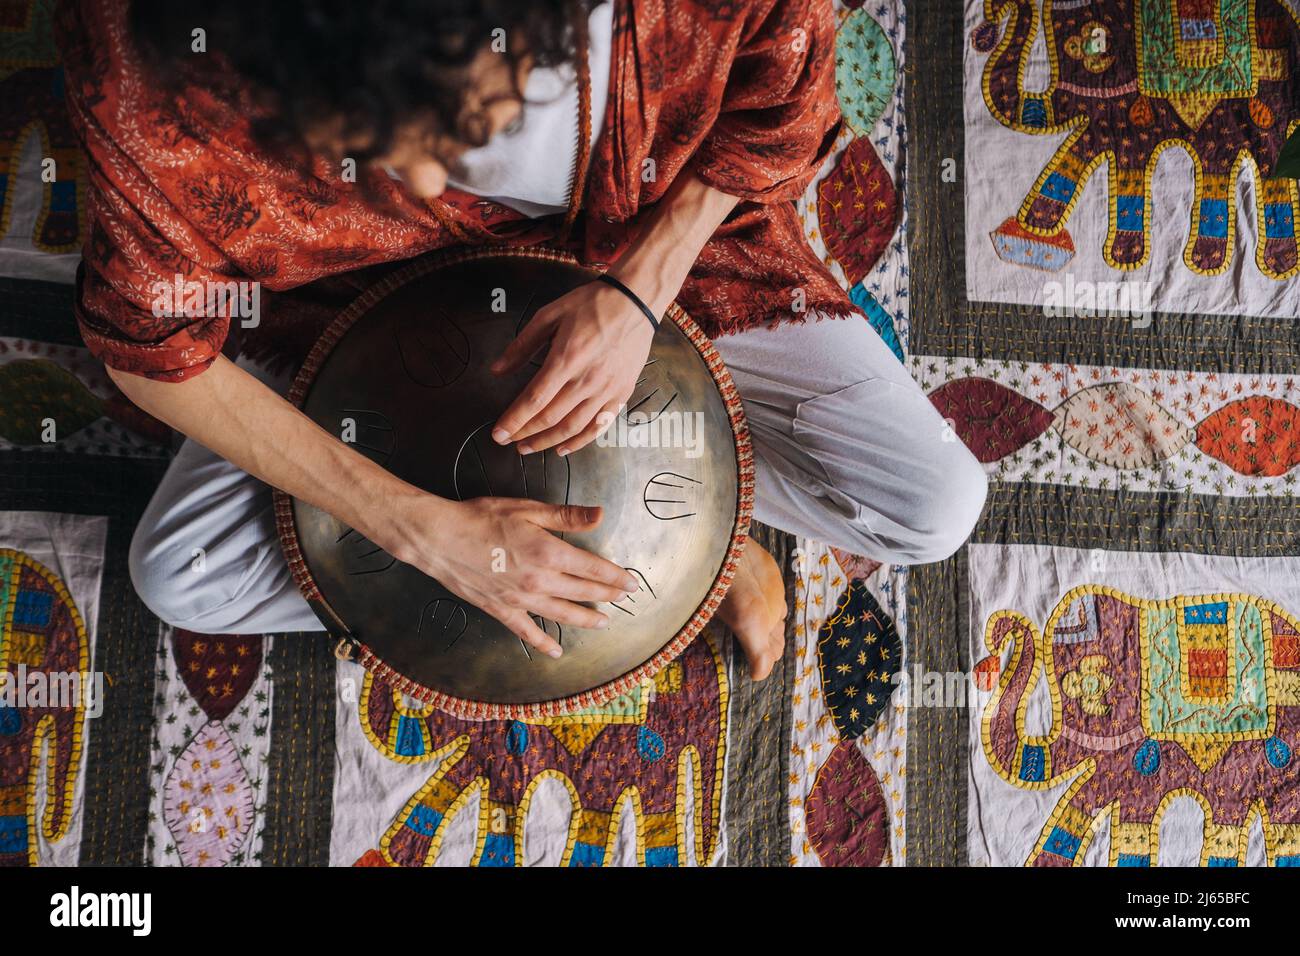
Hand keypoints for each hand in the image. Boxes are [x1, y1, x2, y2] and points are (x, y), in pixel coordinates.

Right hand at [386, 495, 640, 657]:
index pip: (593, 569)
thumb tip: (600, 515)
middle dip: (607, 596)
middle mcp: (540, 580)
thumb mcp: (527, 509)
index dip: (615, 577)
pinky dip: (543, 642)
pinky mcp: (501, 610)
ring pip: (562, 614)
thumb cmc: (481, 518)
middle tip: (623, 598)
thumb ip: (566, 516)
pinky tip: (556, 650)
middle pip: (583, 592)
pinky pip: (528, 631)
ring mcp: (521, 599)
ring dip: (585, 619)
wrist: (439, 538)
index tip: (631, 582)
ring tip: (603, 622)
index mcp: (549, 552)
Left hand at [489, 278, 655, 455]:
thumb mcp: (549, 315)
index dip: (513, 420)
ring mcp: (606, 390)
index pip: (534, 400)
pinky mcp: (621, 394)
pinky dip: (579, 441)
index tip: (498, 433)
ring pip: (573, 427)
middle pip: (550, 418)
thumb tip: (497, 370)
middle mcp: (587, 380)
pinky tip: (562, 448)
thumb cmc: (591, 305)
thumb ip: (522, 346)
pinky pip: (599, 426)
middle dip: (525, 433)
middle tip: (508, 441)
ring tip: (528, 448)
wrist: (635, 301)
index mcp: (566, 359)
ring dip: (547, 442)